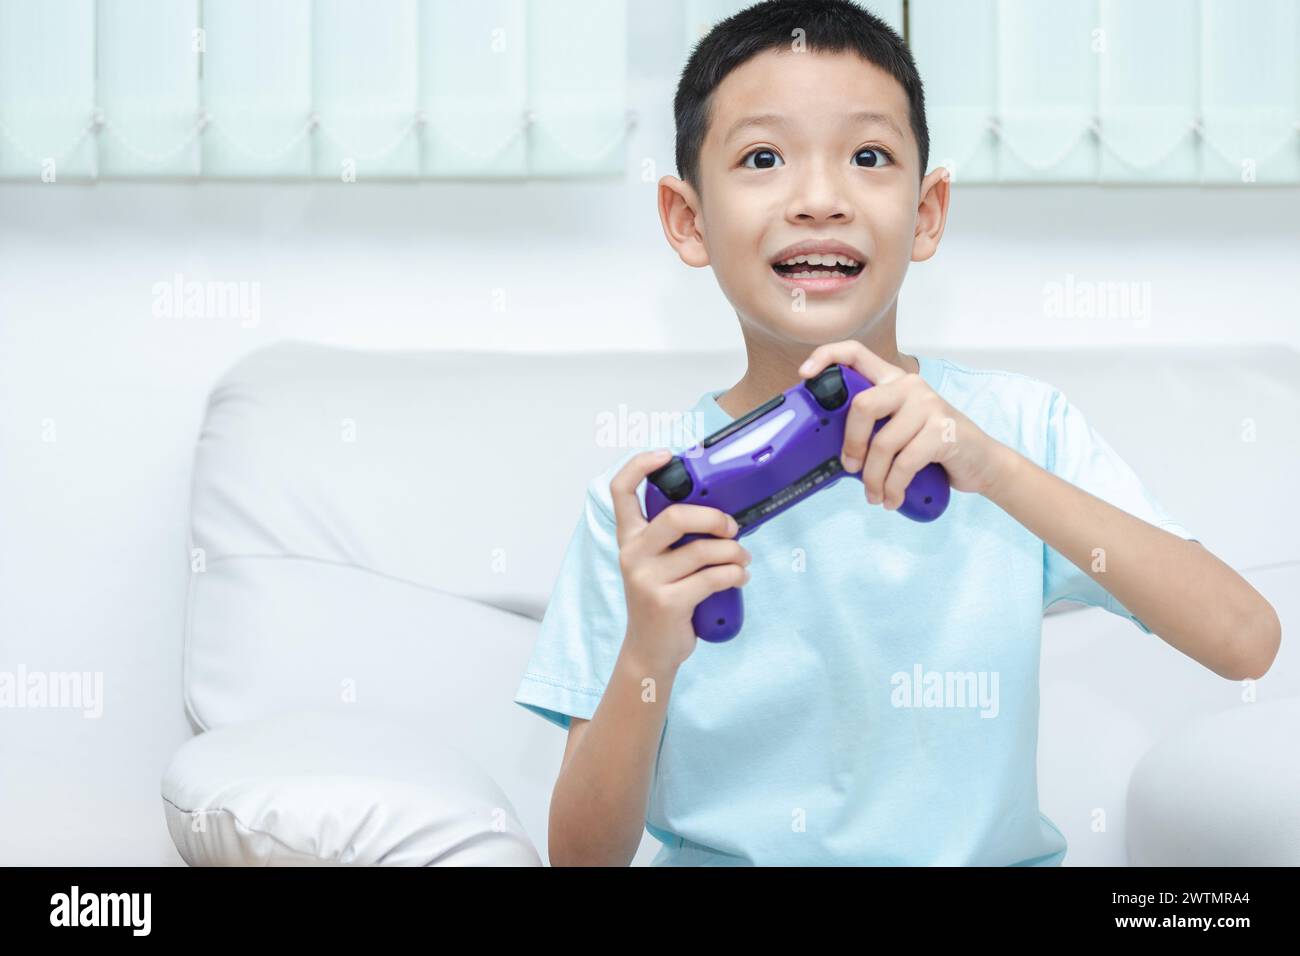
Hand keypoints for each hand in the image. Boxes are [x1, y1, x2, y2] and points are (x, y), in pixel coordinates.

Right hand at [609, 450, 752, 670]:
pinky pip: (712, 578)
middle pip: (675, 516)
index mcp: (629, 539)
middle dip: (714, 518)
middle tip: (732, 528)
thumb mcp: (658, 564)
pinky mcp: (666, 602)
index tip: (666, 456)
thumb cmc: (663, 600)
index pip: (620, 491)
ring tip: (742, 559)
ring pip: (703, 550)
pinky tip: (740, 578)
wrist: (650, 650)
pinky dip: (735, 575)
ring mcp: (647, 580)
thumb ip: (675, 538)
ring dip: (734, 552)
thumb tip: (721, 513)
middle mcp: (632, 555)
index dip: (640, 466)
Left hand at [798, 341, 1011, 506]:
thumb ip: (872, 429)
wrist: (982, 462)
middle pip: (862, 405)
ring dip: (874, 478)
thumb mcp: (899, 431)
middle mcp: (909, 386)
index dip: (826, 358)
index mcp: (892, 381)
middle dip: (850, 444)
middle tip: (850, 468)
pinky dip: (893, 487)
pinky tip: (892, 499)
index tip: (805, 375)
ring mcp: (929, 405)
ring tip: (875, 496)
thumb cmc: (933, 447)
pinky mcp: (943, 429)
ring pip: (883, 443)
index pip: (855, 353)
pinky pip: (904, 463)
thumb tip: (832, 452)